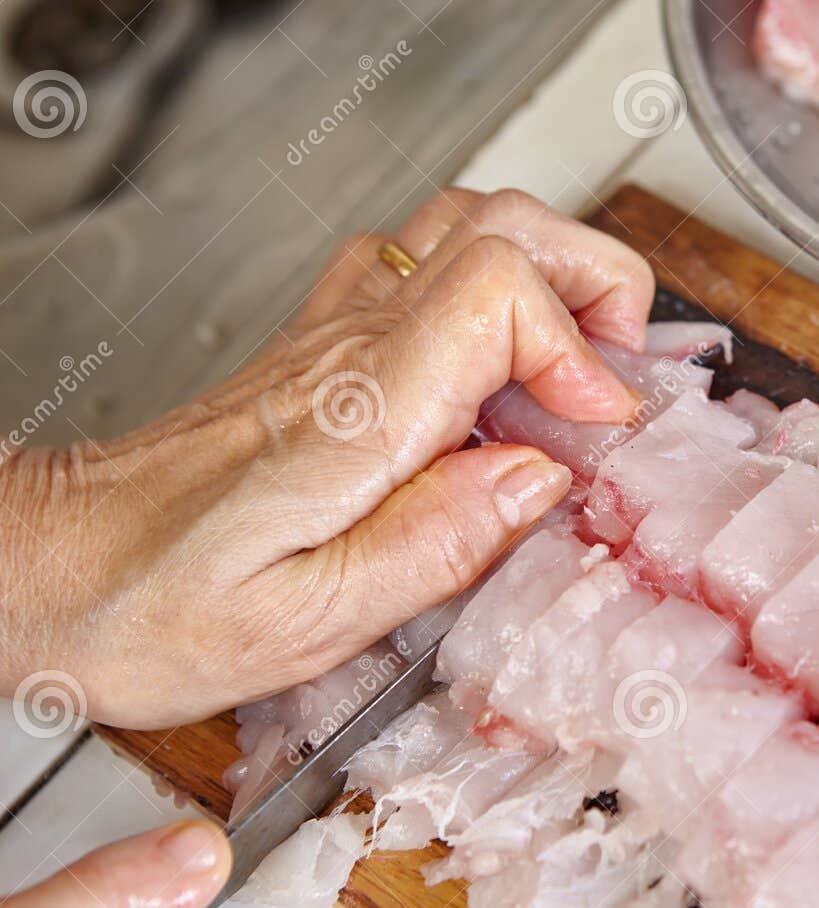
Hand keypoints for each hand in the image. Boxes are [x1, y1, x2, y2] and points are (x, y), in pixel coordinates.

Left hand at [0, 188, 652, 727]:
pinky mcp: (324, 349)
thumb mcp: (303, 623)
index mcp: (360, 414)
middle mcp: (351, 350)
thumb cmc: (153, 609)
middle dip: (596, 283)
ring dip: (552, 277)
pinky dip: (494, 294)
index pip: (498, 291)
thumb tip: (541, 480)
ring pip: (465, 225)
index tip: (598, 432)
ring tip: (575, 373)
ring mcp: (335, 336)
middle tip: (614, 383)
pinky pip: (421, 264)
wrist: (48, 569)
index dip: (580, 349)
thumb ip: (434, 546)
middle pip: (501, 225)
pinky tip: (497, 378)